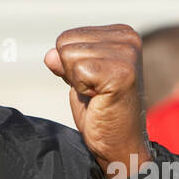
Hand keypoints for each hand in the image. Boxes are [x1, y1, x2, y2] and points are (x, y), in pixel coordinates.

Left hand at [44, 24, 150, 174]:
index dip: (71, 64)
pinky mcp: (121, 74)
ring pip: (68, 56)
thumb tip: (50, 55)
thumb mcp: (79, 78)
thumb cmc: (102, 111)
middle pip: (65, 42)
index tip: (94, 81)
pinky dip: (82, 90)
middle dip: (72, 72)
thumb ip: (65, 61)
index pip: (68, 36)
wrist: (119, 143)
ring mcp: (127, 55)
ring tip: (99, 94)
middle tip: (96, 91)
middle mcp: (128, 39)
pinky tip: (101, 99)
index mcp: (122, 34)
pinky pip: (77, 72)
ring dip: (78, 82)